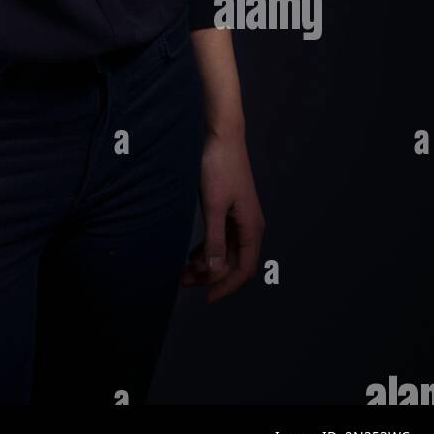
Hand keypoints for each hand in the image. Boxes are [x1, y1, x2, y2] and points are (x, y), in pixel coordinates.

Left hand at [180, 129, 264, 302]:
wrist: (221, 134)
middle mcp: (249, 225)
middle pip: (232, 262)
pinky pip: (220, 236)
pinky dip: (206, 247)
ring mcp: (239, 217)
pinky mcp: (228, 208)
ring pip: (224, 250)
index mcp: (251, 228)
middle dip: (210, 276)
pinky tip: (190, 253)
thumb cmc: (218, 166)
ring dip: (206, 262)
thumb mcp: (213, 206)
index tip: (206, 298)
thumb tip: (214, 271)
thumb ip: (214, 239)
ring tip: (182, 270)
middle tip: (183, 282)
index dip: (225, 286)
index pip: (243, 269)